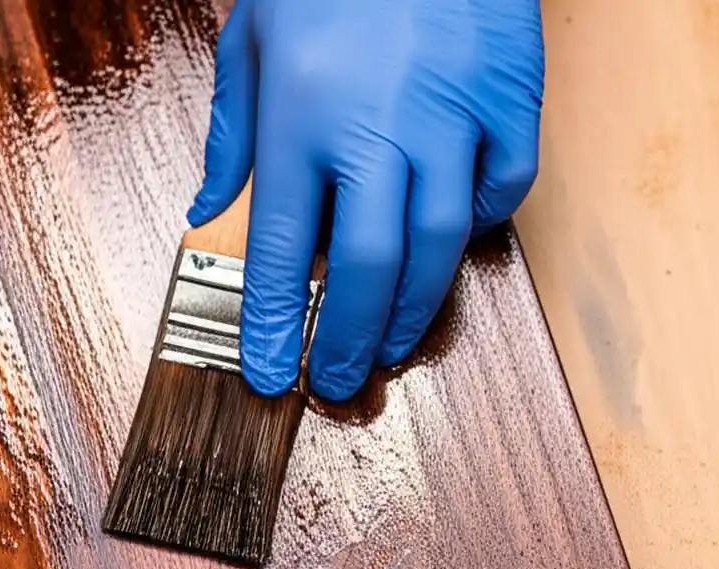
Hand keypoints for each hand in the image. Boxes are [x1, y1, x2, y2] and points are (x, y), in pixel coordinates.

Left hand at [189, 0, 543, 399]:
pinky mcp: (510, 96)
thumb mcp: (251, 40)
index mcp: (301, 118)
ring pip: (442, 245)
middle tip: (338, 379)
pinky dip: (481, 226)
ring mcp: (453, 114)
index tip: (271, 372)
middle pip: (371, 268)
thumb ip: (231, 131)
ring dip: (416, 311)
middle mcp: (377, 128)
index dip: (274, 325)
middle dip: (350, 339)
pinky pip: (505, 188)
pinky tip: (453, 245)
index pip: (282, 251)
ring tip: (391, 346)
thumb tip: (208, 206)